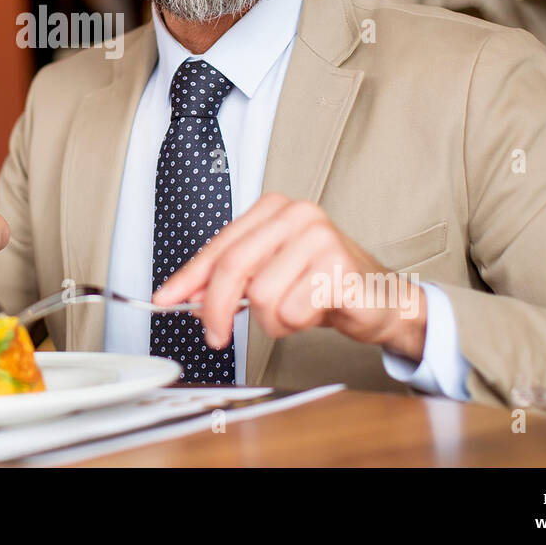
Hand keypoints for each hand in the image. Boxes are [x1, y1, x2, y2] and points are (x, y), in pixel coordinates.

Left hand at [152, 194, 427, 361]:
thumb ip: (228, 279)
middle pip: (233, 268)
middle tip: (215, 336)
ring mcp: (320, 237)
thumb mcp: (268, 275)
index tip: (165, 300)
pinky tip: (314, 312)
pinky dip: (296, 324)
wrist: (380, 299)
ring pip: (261, 295)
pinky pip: (291, 310)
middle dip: (217, 309)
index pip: (219, 246)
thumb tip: (186, 295)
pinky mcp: (338, 267)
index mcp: (273, 209)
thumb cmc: (321, 285)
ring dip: (272, 320)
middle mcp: (296, 214)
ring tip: (294, 311)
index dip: (188, 278)